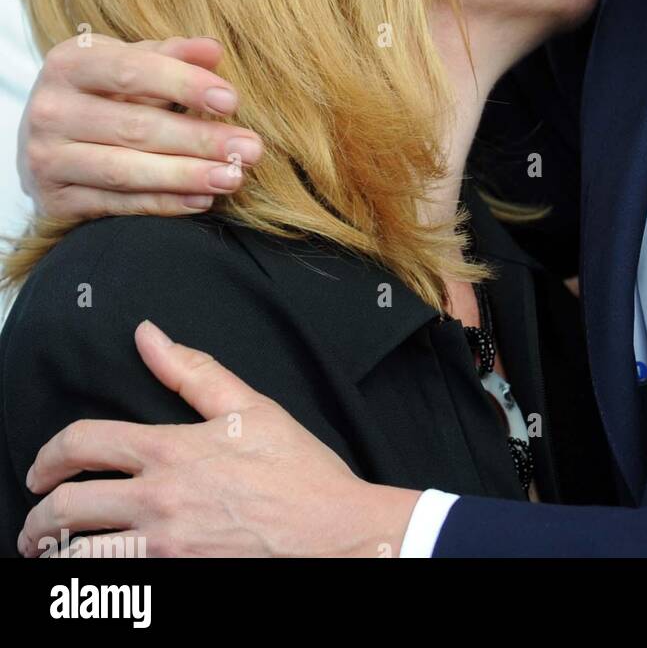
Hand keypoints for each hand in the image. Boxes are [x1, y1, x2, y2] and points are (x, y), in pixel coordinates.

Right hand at [19, 34, 262, 219]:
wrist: (44, 139)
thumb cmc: (101, 92)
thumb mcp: (128, 62)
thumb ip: (170, 55)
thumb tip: (212, 50)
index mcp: (69, 64)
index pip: (132, 72)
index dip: (184, 85)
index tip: (231, 101)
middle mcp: (50, 110)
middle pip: (135, 127)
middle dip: (199, 139)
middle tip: (251, 149)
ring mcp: (46, 158)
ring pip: (125, 170)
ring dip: (186, 175)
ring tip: (233, 177)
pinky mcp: (53, 201)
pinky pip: (116, 204)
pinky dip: (163, 203)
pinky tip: (202, 199)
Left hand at [19, 321, 420, 557]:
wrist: (333, 531)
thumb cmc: (296, 469)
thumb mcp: (250, 407)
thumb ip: (192, 370)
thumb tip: (148, 335)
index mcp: (171, 450)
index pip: (82, 443)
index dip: (49, 455)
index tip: (43, 468)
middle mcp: (158, 501)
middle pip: (66, 508)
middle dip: (38, 515)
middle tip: (36, 521)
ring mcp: (164, 550)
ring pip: (80, 556)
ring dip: (56, 553)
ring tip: (54, 552)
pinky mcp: (176, 582)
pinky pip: (112, 587)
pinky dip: (91, 581)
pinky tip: (94, 574)